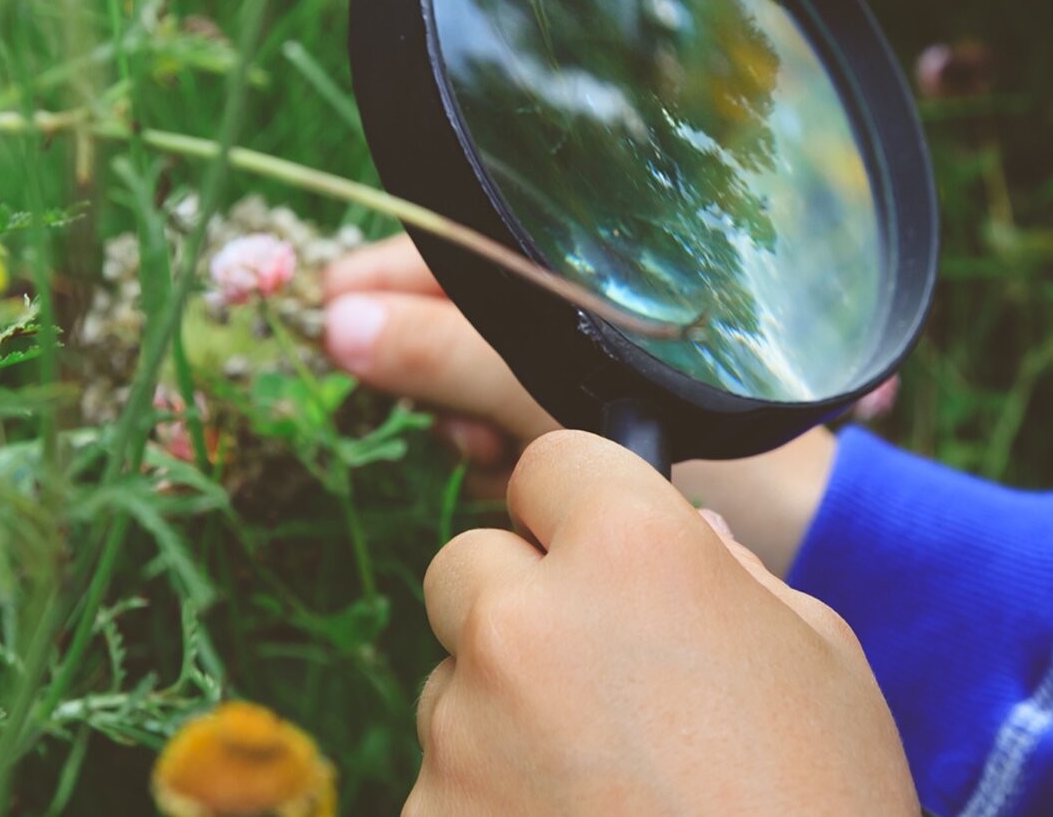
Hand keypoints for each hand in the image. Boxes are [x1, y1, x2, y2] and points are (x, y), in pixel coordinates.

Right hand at [323, 235, 835, 576]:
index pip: (440, 249)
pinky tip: (517, 471)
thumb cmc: (684, 429)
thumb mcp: (547, 384)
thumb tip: (333, 326)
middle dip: (431, 371)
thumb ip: (444, 352)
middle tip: (448, 411)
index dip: (375, 276)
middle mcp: (553, 308)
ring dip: (464, 423)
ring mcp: (555, 364)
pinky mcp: (560, 420)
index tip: (323, 314)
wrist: (778, 521)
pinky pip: (488, 429)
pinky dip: (493, 456)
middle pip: (438, 320)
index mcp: (561, 265)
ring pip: (457, 383)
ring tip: (498, 450)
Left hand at [408, 430, 917, 816]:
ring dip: (500, 708)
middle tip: (589, 675)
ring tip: (598, 785)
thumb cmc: (820, 810)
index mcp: (630, 554)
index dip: (573, 504)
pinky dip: (487, 798)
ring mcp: (461, 727)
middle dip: (515, 601)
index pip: (548, 463)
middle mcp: (524, 621)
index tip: (590, 542)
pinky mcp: (425, 813)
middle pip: (467, 563)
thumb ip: (731, 577)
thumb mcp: (820, 666)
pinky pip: (442, 776)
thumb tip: (680, 533)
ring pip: (451, 677)